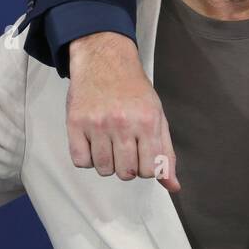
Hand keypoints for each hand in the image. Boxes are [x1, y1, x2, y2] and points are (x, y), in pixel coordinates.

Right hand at [66, 32, 179, 191]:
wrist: (105, 61)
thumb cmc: (134, 91)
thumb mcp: (157, 117)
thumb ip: (166, 153)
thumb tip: (173, 187)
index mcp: (147, 122)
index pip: (149, 170)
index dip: (146, 168)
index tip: (142, 155)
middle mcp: (122, 123)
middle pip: (126, 172)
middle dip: (127, 166)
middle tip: (125, 147)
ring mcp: (97, 124)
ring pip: (103, 169)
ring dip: (107, 163)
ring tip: (108, 144)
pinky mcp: (75, 123)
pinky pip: (80, 161)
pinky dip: (87, 159)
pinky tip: (93, 143)